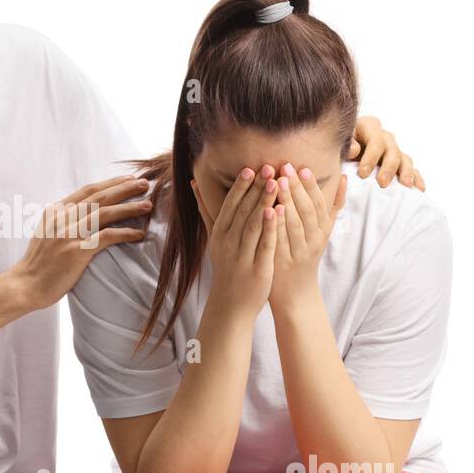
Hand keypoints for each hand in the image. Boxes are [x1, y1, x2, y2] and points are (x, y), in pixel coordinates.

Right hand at [12, 174, 150, 310]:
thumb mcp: (46, 233)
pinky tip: (139, 234)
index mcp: (55, 211)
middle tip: (145, 183)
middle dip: (124, 188)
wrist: (25, 286)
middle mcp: (62, 218)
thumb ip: (63, 221)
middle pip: (99, 197)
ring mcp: (68, 234)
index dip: (110, 183)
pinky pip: (106, 237)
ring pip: (105, 213)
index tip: (128, 179)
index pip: (87, 191)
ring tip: (148, 204)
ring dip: (129, 207)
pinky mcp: (75, 251)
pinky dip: (125, 233)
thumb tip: (83, 213)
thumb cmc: (38, 264)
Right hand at [191, 165, 280, 320]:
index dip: (241, 186)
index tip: (251, 168)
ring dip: (264, 202)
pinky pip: (264, 244)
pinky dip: (271, 227)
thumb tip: (193, 183)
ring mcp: (241, 256)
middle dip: (255, 188)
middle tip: (268, 167)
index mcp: (219, 234)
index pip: (230, 205)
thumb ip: (206, 211)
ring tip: (276, 183)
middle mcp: (227, 243)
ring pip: (253, 224)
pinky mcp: (257, 269)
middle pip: (242, 211)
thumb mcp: (213, 238)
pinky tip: (279, 212)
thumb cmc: (226, 267)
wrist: (230, 305)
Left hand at [269, 163, 346, 310]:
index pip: (319, 205)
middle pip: (308, 211)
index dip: (311, 186)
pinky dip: (277, 225)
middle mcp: (314, 241)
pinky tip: (270, 210)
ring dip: (288, 202)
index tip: (302, 168)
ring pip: (296, 225)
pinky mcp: (284, 263)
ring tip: (278, 182)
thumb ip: (333, 206)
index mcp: (322, 231)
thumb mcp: (323, 232)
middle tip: (286, 167)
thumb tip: (345, 178)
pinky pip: (281, 241)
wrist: (296, 294)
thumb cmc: (306, 255)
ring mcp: (299, 253)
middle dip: (298, 188)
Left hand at [346, 116, 424, 190]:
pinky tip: (419, 189)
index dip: (371, 157)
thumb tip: (355, 149)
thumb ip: (346, 145)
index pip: (375, 140)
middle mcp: (384, 137)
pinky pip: (412, 169)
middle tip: (382, 183)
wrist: (342, 154)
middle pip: (392, 150)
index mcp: (369, 127)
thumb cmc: (339, 148)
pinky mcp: (400, 162)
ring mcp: (394, 150)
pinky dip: (416, 178)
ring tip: (406, 186)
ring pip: (405, 159)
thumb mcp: (339, 144)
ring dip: (406, 173)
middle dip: (388, 168)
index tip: (363, 173)